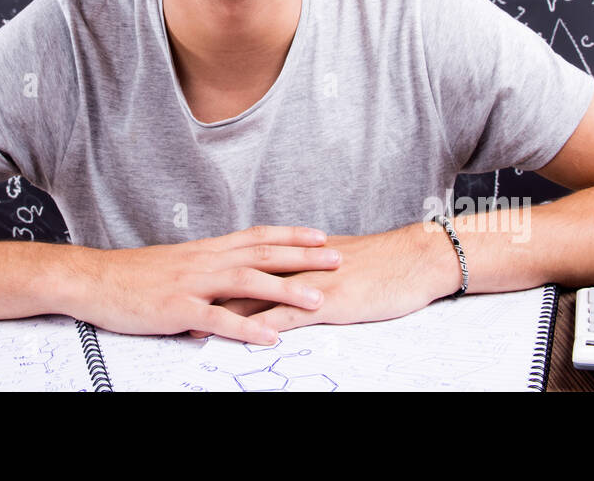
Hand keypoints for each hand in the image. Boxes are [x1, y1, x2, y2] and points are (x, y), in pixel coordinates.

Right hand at [70, 225, 342, 344]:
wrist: (94, 279)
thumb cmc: (135, 276)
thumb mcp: (178, 265)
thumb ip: (208, 268)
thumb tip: (233, 274)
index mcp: (206, 249)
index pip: (257, 236)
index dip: (291, 235)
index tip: (322, 235)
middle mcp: (205, 260)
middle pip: (262, 253)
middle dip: (303, 256)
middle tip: (338, 259)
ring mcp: (192, 283)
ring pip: (248, 282)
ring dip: (285, 290)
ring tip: (317, 299)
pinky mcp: (178, 308)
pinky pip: (218, 318)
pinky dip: (246, 327)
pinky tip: (269, 336)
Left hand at [187, 222, 460, 337]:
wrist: (417, 258)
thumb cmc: (385, 262)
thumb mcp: (341, 260)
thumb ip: (313, 266)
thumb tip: (293, 275)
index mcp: (297, 255)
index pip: (249, 263)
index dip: (217, 275)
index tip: (189, 286)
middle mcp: (296, 265)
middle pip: (241, 279)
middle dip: (208, 294)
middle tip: (176, 306)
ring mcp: (309, 283)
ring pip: (257, 299)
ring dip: (224, 315)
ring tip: (194, 328)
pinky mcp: (326, 302)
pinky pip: (287, 317)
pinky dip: (262, 328)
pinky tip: (243, 339)